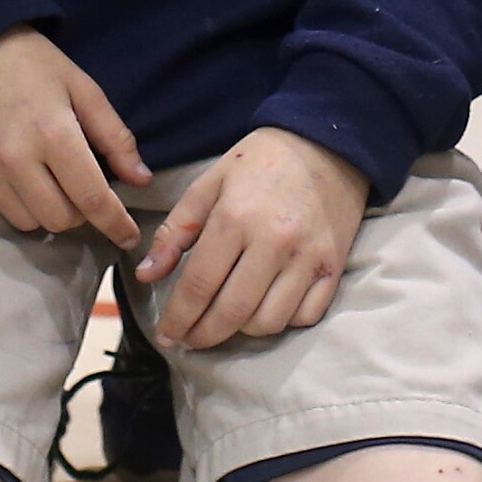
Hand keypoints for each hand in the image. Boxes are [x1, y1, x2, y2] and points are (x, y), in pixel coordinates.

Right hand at [0, 25, 146, 243]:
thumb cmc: (32, 65)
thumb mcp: (83, 88)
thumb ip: (114, 137)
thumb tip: (141, 179)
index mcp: (53, 134)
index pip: (92, 199)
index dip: (115, 224)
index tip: (129, 238)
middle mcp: (16, 159)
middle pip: (60, 220)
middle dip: (80, 213)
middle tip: (83, 189)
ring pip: (29, 223)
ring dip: (48, 212)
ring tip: (51, 183)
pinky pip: (0, 207)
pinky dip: (19, 201)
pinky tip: (21, 172)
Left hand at [138, 126, 369, 351]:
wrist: (327, 141)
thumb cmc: (261, 162)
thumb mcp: (209, 184)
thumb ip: (175, 232)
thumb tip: (147, 276)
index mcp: (235, 217)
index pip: (199, 285)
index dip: (178, 319)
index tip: (167, 335)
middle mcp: (274, 242)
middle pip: (232, 313)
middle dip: (204, 336)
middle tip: (190, 340)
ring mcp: (308, 257)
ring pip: (269, 322)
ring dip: (242, 331)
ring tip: (227, 320)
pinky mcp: (335, 265)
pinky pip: (306, 316)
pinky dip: (283, 321)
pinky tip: (266, 308)